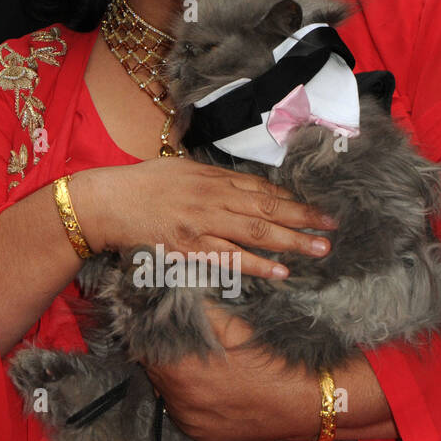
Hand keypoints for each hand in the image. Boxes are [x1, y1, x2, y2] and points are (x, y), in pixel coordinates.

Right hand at [78, 158, 335, 279]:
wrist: (107, 201)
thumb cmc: (140, 184)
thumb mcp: (179, 168)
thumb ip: (210, 176)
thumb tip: (237, 185)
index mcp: (210, 176)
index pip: (261, 188)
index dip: (292, 200)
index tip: (315, 209)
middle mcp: (212, 197)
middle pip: (268, 209)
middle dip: (304, 219)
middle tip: (333, 228)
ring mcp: (202, 223)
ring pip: (256, 233)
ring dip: (292, 242)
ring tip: (320, 250)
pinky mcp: (190, 247)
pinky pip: (231, 258)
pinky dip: (258, 265)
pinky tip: (281, 272)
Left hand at [142, 302, 319, 440]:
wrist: (307, 402)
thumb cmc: (271, 362)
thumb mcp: (233, 327)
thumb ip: (197, 310)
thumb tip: (174, 293)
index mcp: (184, 373)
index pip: (146, 350)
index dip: (150, 333)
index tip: (156, 324)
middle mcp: (182, 403)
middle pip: (155, 371)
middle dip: (162, 354)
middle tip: (177, 340)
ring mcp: (191, 423)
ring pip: (166, 392)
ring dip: (174, 376)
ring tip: (194, 362)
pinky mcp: (203, 435)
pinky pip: (183, 411)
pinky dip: (187, 397)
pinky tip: (205, 384)